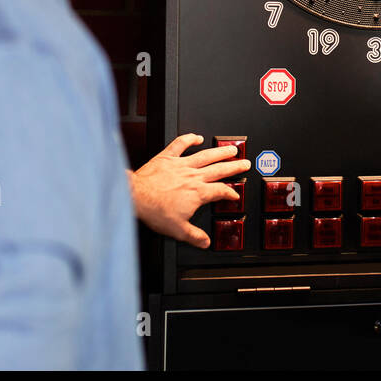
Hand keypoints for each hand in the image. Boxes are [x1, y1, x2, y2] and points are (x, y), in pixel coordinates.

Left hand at [128, 133, 250, 248]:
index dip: (230, 193)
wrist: (135, 196)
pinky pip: (180, 144)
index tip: (235, 195)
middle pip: (219, 169)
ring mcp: (181, 165)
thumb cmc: (154, 211)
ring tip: (231, 149)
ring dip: (220, 152)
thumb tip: (205, 243)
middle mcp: (193, 176)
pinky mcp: (167, 158)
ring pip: (205, 155)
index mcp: (198, 193)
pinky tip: (197, 137)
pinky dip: (189, 139)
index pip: (220, 191)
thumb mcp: (178, 230)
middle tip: (245, 163)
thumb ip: (195, 236)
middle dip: (234, 167)